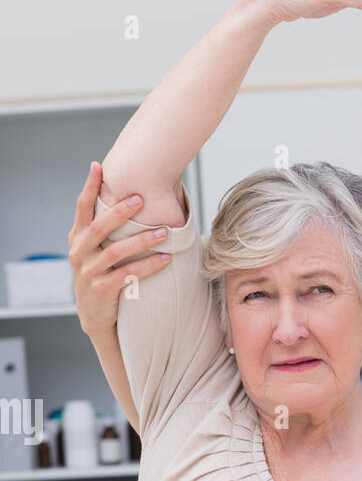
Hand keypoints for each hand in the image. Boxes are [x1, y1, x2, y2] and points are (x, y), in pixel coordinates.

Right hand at [68, 162, 171, 336]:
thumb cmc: (101, 274)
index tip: (98, 166)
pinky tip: (166, 259)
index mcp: (77, 237)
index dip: (89, 187)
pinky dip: (148, 266)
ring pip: (115, 251)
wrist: (95, 314)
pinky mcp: (102, 290)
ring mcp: (89, 272)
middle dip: (119, 212)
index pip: (82, 207)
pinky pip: (128, 275)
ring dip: (141, 240)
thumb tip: (131, 196)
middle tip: (140, 198)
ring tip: (164, 232)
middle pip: (99, 227)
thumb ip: (104, 228)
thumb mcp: (94, 250)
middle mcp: (79, 252)